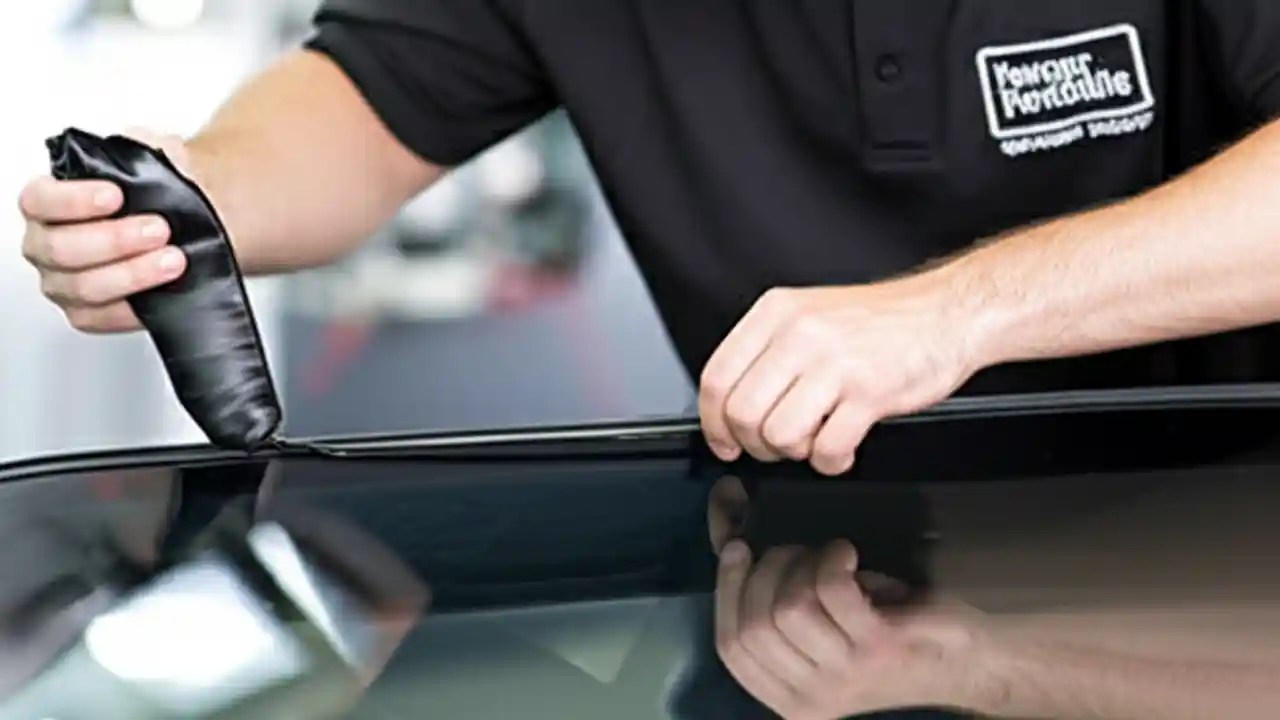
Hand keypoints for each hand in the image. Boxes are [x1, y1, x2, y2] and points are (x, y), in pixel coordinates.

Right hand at [19, 128, 191, 333]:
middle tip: (158, 229)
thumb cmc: (153, 197)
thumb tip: (152, 146)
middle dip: (115, 240)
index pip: (39, 200)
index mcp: (47, 204)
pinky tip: (160, 291)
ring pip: (84, 287)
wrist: (183, 228)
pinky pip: (101, 318)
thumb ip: (147, 149)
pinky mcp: (87, 313)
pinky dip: (134, 308)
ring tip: (172, 259)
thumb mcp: (153, 161)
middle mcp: (45, 244)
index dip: (73, 200)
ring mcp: (63, 282)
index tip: (115, 195)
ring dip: (133, 273)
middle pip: (62, 249)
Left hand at [699, 277, 984, 474]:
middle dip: (755, 445)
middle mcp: (799, 334)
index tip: (724, 442)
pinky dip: (830, 461)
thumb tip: (730, 406)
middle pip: (742, 414)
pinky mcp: (869, 392)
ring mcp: (834, 362)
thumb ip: (768, 352)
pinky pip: (827, 448)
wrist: (946, 312)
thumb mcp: (809, 316)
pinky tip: (841, 448)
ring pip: (779, 435)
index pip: (717, 378)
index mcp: (776, 313)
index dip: (714, 423)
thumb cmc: (881, 322)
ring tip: (814, 441)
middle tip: (775, 446)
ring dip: (794, 452)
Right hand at [715, 539, 983, 718]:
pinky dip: (832, 559)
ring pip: (788, 608)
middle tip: (797, 551)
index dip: (728, 590)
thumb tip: (728, 511)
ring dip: (801, 565)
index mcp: (787, 698)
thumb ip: (770, 584)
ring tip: (827, 556)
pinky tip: (848, 555)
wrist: (963, 660)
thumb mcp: (819, 618)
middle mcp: (810, 697)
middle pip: (753, 625)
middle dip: (766, 571)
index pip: (731, 646)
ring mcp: (844, 676)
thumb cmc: (884, 629)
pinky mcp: (877, 649)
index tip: (738, 549)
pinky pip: (829, 591)